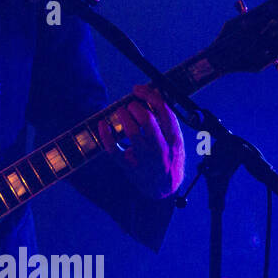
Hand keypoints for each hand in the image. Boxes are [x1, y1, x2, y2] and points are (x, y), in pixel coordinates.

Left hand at [98, 83, 185, 199]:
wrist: (164, 188)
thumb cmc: (168, 157)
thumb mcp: (175, 139)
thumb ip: (166, 118)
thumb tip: (154, 91)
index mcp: (174, 138)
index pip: (165, 111)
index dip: (150, 96)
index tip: (139, 89)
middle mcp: (160, 148)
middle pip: (148, 121)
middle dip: (136, 107)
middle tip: (130, 104)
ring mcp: (143, 159)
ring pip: (132, 133)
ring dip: (123, 117)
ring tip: (121, 111)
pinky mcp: (128, 166)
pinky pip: (114, 150)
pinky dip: (105, 135)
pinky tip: (102, 124)